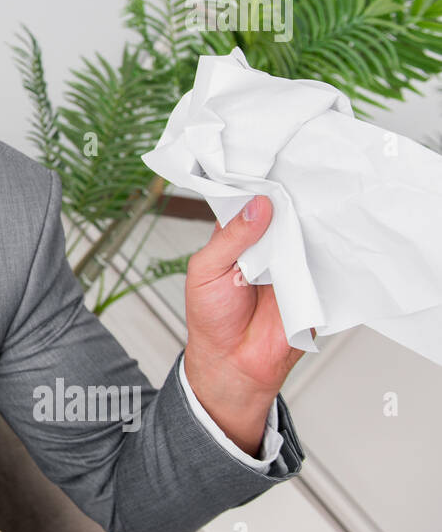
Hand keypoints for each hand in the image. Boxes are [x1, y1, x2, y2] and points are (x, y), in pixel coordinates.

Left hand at [182, 193, 309, 456]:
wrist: (233, 365)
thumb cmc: (211, 318)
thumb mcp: (206, 271)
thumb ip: (230, 239)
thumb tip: (258, 206)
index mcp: (234, 237)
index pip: (248, 202)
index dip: (257, 185)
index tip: (269, 166)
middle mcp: (264, 246)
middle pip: (282, 213)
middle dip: (289, 199)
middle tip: (299, 182)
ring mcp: (290, 263)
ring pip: (305, 233)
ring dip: (310, 223)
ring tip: (314, 207)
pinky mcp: (312, 283)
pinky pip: (324, 262)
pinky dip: (326, 251)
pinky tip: (326, 240)